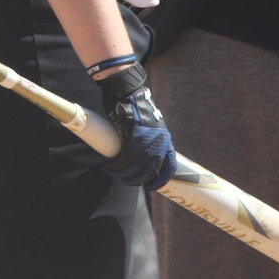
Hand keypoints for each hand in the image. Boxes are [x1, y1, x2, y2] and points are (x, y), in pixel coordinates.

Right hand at [96, 63, 176, 188]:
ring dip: (124, 175)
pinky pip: (124, 158)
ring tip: (115, 173)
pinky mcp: (132, 135)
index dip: (160, 180)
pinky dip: (116, 165)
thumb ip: (150, 140)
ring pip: (136, 167)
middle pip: (149, 170)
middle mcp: (159, 141)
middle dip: (137, 180)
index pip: (168, 167)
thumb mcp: (150, 126)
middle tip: (127, 181)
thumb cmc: (136, 109)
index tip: (151, 187)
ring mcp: (146, 138)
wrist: (127, 90)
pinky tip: (109, 166)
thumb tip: (143, 157)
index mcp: (165, 139)